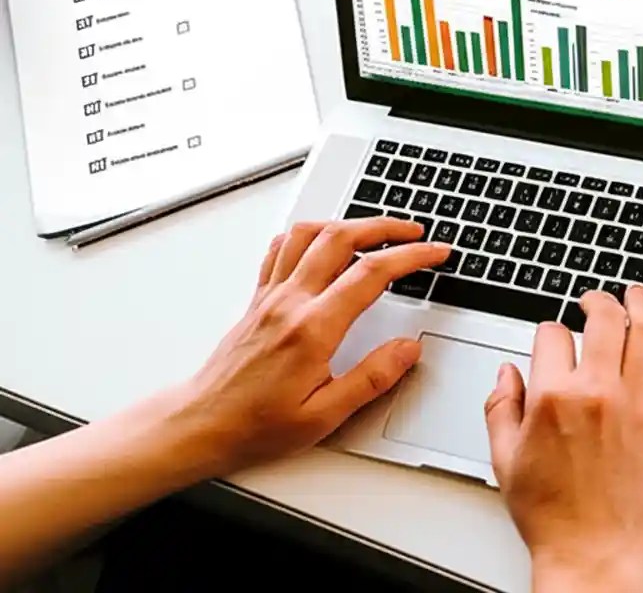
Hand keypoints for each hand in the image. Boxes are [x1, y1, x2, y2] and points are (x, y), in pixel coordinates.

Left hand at [168, 218, 450, 477]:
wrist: (201, 425)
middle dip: (384, 227)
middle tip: (414, 231)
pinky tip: (321, 241)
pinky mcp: (257, 300)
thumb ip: (372, 378)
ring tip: (373, 229)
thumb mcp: (324, 416)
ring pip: (308, 234)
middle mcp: (289, 303)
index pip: (372, 274)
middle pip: (341, 238)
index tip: (435, 253)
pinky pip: (280, 249)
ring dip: (346, 223)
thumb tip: (408, 349)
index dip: (412, 257)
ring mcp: (270, 296)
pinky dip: (307, 235)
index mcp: (312, 330)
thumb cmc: (255, 425)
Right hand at [484, 287, 642, 592]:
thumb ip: (501, 408)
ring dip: (641, 305)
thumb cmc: (551, 513)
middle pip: (604, 319)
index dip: (549, 332)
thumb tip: (506, 374)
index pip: (552, 335)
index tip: (552, 338)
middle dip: (597, 301)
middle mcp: (597, 393)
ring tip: (637, 294)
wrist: (592, 549)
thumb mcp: (504, 459)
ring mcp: (636, 405)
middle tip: (595, 299)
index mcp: (553, 398)